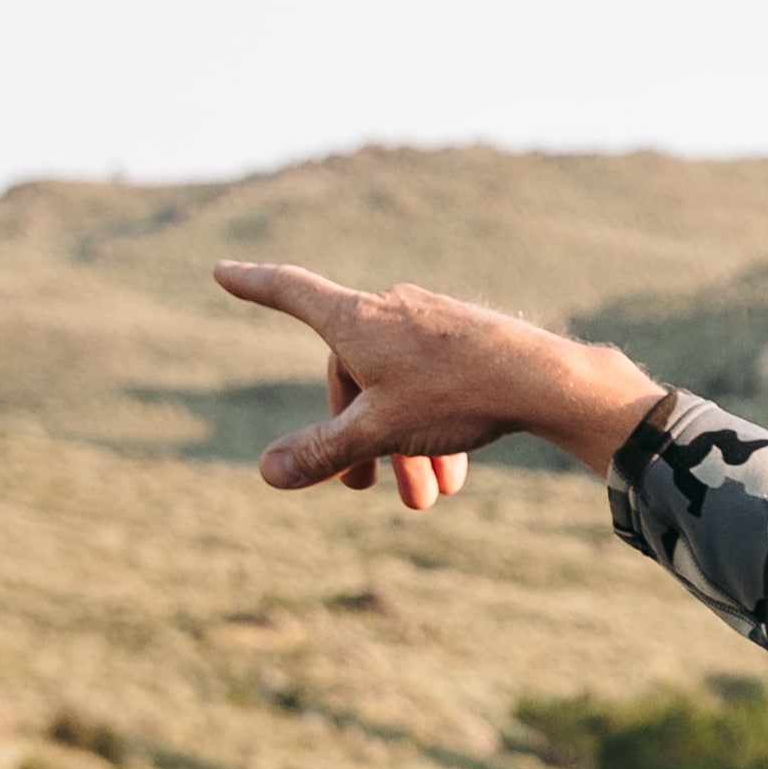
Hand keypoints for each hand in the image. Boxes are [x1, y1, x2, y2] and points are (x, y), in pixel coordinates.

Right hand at [213, 261, 660, 506]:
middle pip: (351, 374)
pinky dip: (435, 428)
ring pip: (398, 388)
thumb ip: (322, 452)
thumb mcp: (378, 431)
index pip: (290, 293)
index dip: (253, 285)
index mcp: (355, 320)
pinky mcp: (468, 338)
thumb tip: (267, 472)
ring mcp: (432, 320)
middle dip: (357, 437)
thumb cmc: (455, 396)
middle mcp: (389, 309)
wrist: (546, 381)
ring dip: (403, 447)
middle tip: (364, 490)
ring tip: (425, 499)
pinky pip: (435, 384)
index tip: (221, 270)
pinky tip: (454, 476)